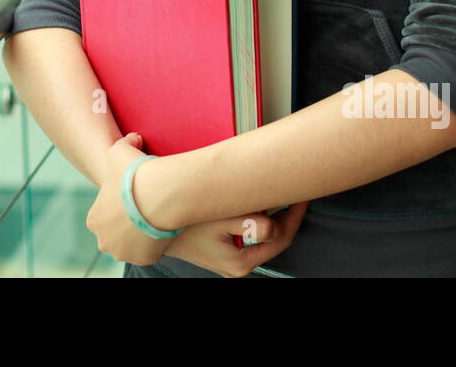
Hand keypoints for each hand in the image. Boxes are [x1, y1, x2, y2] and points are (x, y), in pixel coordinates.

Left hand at [85, 132, 170, 266]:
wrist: (159, 195)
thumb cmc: (135, 172)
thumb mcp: (120, 149)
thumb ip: (125, 143)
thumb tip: (134, 138)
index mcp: (94, 219)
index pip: (104, 213)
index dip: (118, 202)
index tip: (132, 194)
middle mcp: (104, 241)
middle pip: (116, 232)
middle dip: (127, 223)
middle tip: (145, 207)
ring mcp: (124, 253)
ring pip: (132, 244)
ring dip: (140, 235)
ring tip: (155, 217)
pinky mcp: (145, 260)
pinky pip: (150, 252)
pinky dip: (155, 243)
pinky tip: (163, 227)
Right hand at [162, 202, 308, 277]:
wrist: (152, 224)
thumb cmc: (184, 222)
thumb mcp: (220, 218)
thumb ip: (251, 223)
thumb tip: (273, 226)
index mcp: (241, 263)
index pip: (282, 238)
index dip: (296, 214)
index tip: (303, 196)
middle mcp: (237, 265)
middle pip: (273, 236)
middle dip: (282, 211)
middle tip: (291, 190)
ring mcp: (230, 258)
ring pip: (261, 232)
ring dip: (266, 211)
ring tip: (268, 191)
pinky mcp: (223, 249)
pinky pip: (247, 231)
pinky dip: (252, 215)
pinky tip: (248, 200)